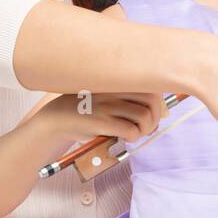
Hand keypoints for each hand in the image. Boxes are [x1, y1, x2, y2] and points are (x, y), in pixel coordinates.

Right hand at [40, 91, 167, 142]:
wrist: (57, 118)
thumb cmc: (89, 109)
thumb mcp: (109, 97)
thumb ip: (131, 100)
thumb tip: (160, 115)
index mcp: (118, 80)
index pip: (152, 85)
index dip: (159, 102)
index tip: (155, 114)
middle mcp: (115, 89)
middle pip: (153, 100)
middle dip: (156, 117)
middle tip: (147, 127)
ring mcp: (108, 104)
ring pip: (145, 116)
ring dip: (145, 129)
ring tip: (136, 133)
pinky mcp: (102, 121)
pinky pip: (131, 130)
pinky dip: (133, 137)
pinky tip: (125, 137)